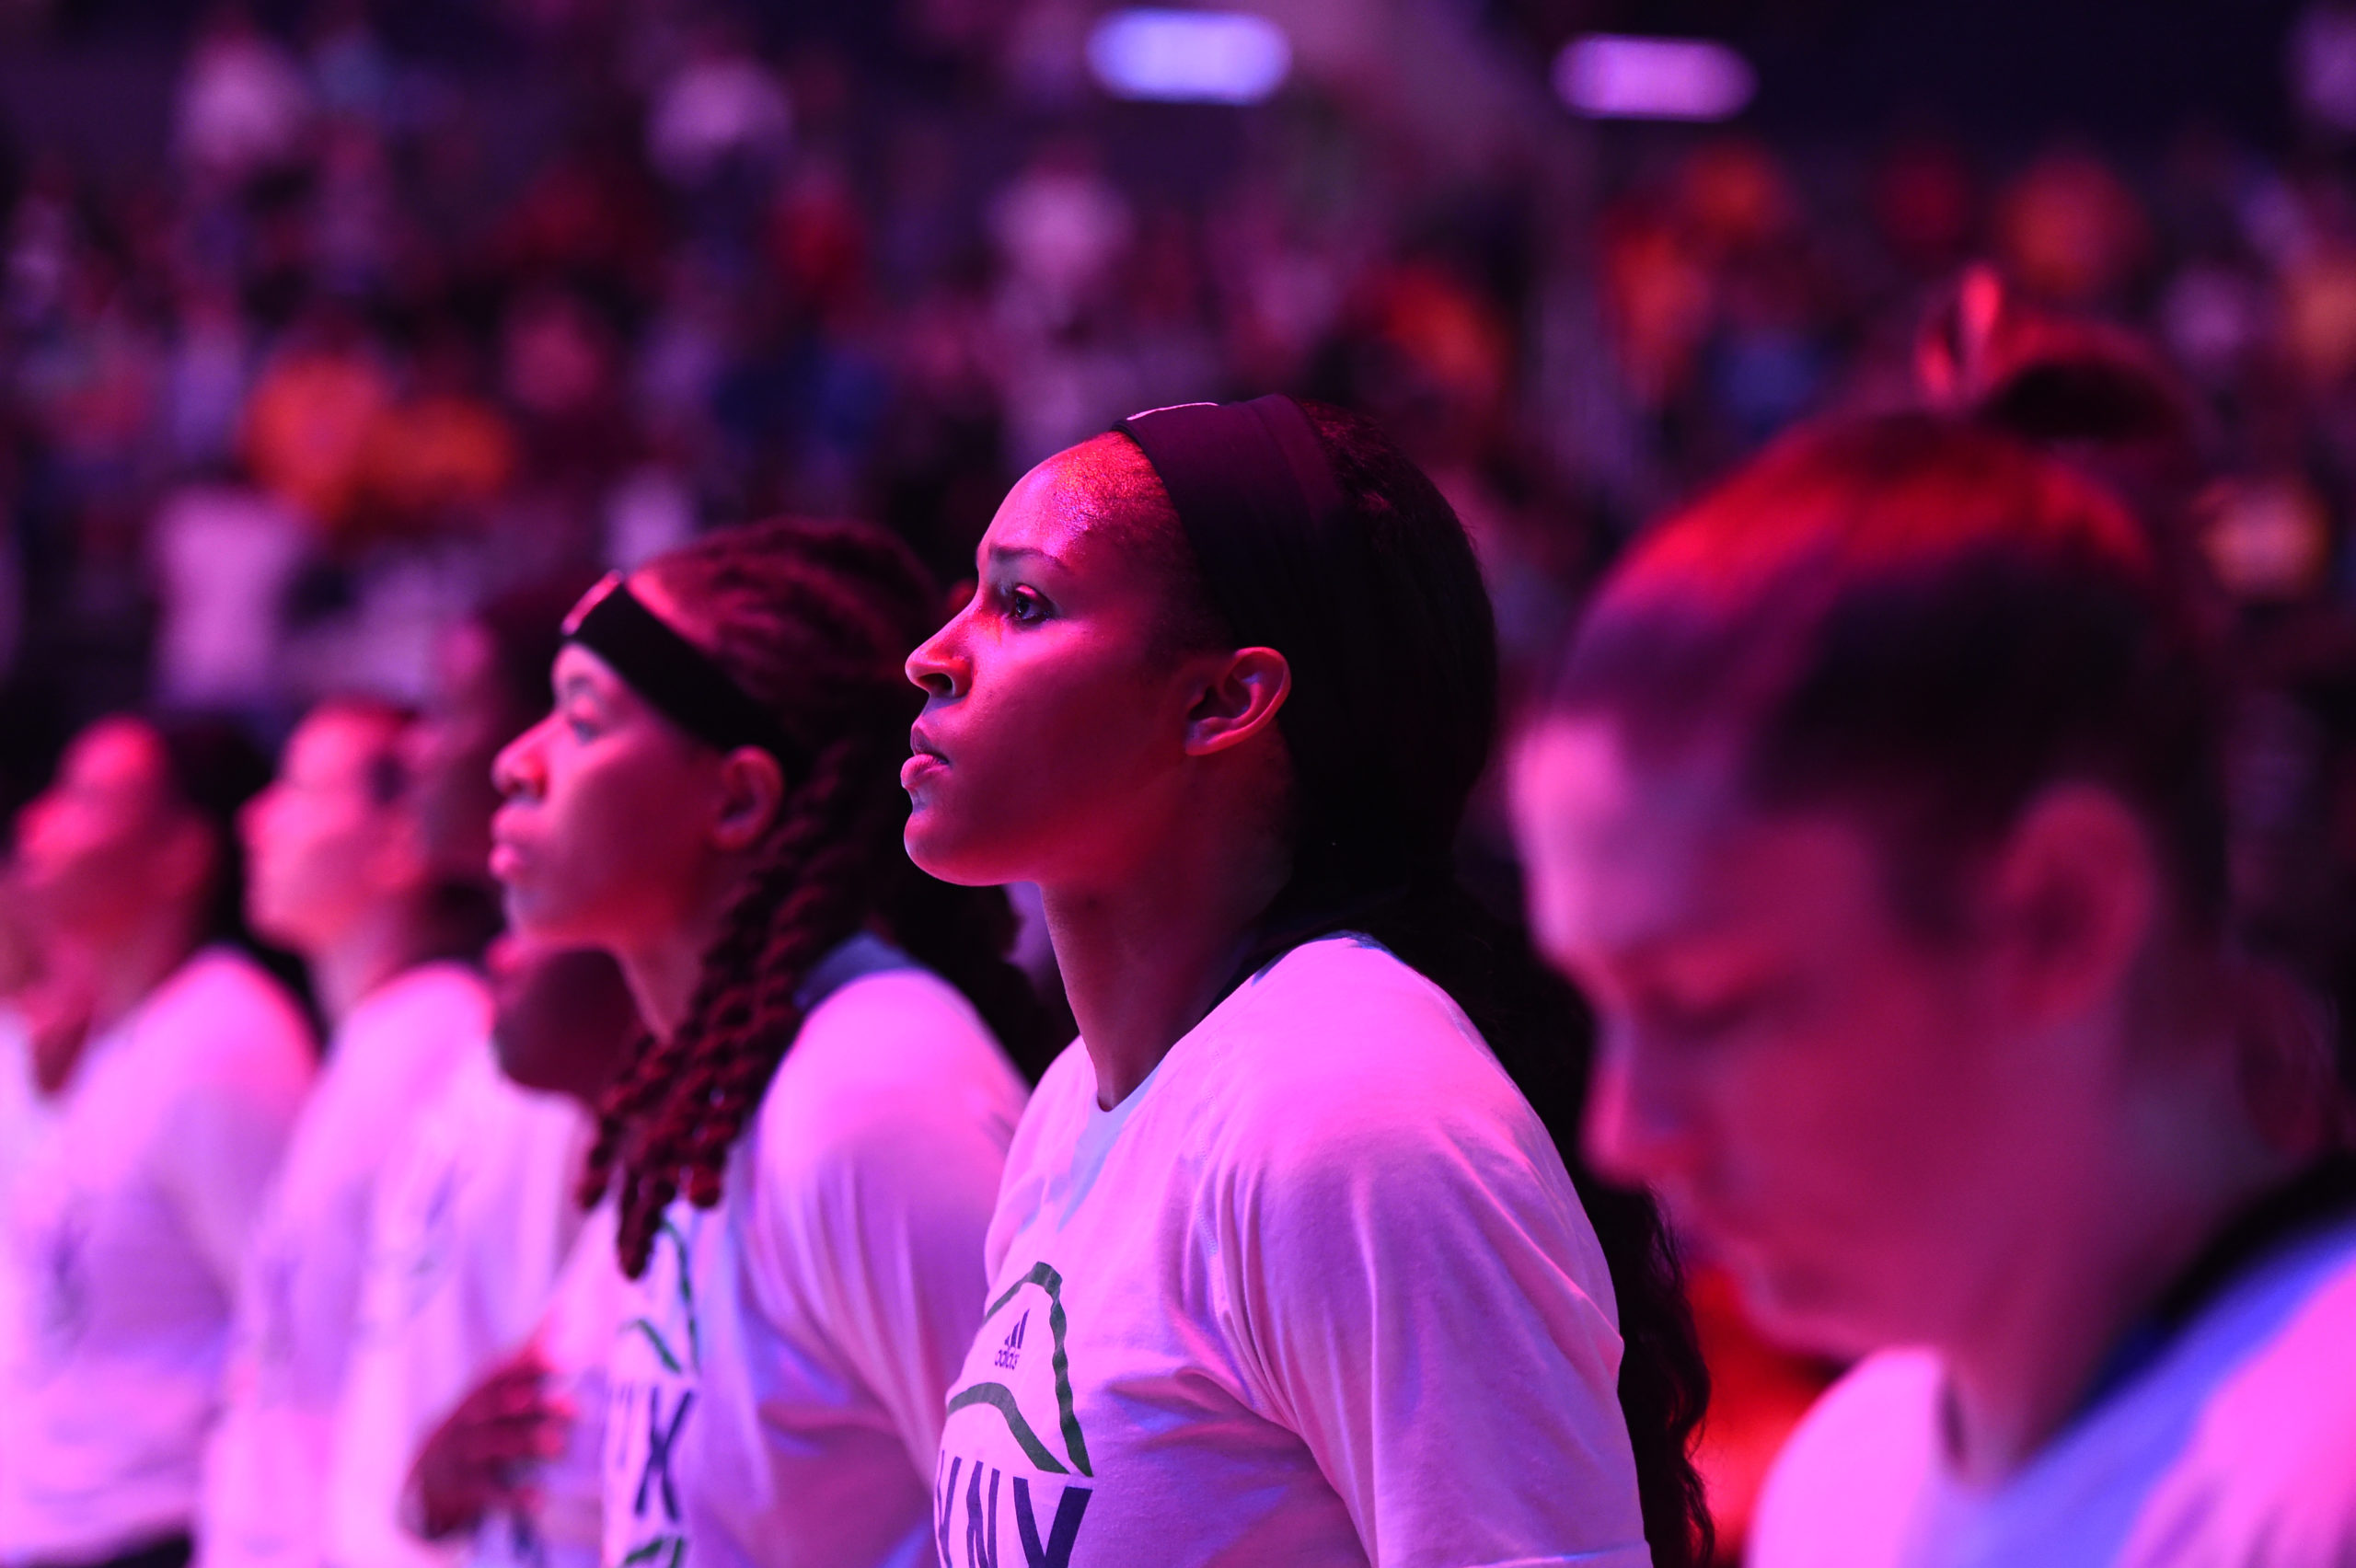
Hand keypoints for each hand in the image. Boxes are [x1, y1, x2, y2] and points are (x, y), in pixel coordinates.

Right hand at [403, 1345, 571, 1540]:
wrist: (425, 1482)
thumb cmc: (476, 1427)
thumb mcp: (493, 1391)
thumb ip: (528, 1357)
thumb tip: (562, 1311)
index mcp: (479, 1394)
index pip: (502, 1373)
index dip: (529, 1365)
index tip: (562, 1361)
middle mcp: (467, 1420)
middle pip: (499, 1407)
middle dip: (535, 1405)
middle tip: (574, 1408)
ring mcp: (461, 1454)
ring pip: (492, 1446)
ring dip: (526, 1444)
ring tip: (557, 1446)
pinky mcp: (460, 1490)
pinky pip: (485, 1493)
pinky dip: (511, 1496)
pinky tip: (538, 1498)